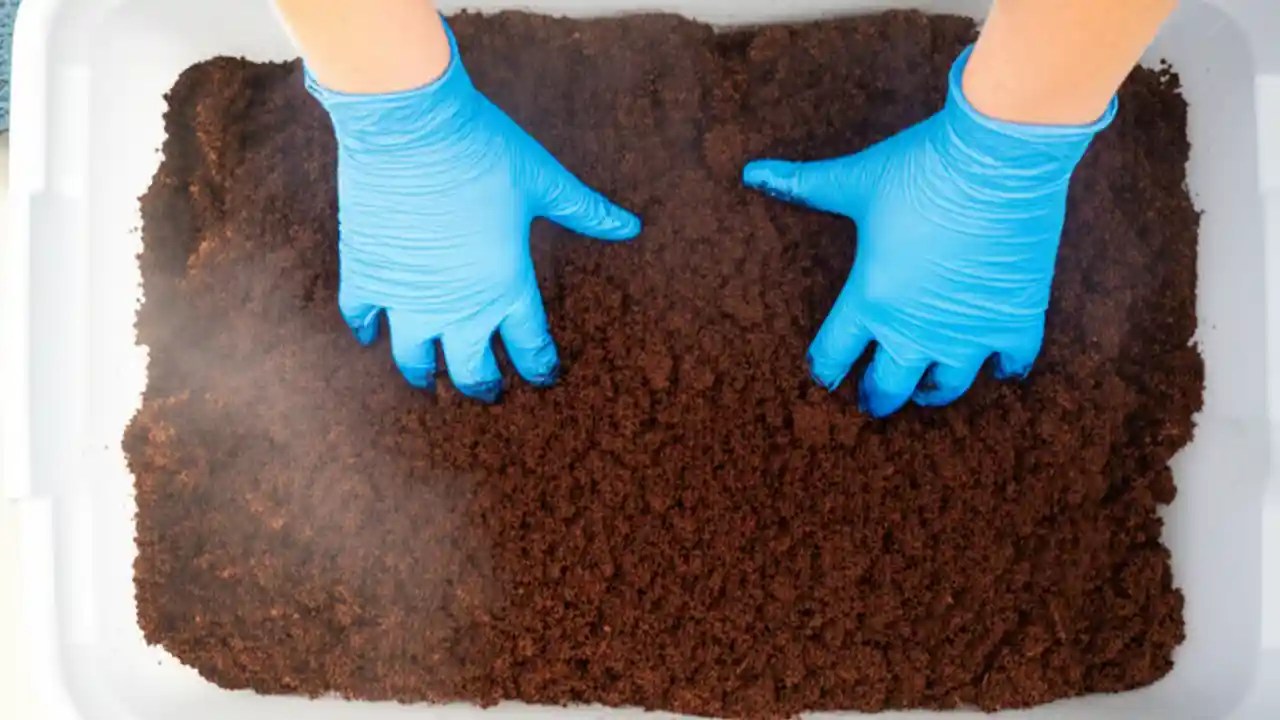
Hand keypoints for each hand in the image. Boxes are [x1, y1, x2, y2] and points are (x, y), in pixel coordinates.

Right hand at [306, 20, 639, 401]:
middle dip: (483, 385)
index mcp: (506, 287)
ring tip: (430, 383)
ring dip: (424, 373)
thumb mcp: (544, 182)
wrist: (410, 127)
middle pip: (471, 368)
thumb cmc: (483, 150)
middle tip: (489, 393)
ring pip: (413, 357)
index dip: (539, 366)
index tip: (544, 377)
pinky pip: (361, 316)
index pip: (530, 346)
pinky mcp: (366, 274)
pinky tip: (368, 337)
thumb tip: (631, 227)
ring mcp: (407, 296)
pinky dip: (365, 330)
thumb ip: (586, 212)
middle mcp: (457, 305)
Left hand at [743, 46, 1114, 417]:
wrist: (998, 158)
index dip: (825, 367)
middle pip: (886, 388)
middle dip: (877, 395)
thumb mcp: (856, 180)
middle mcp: (915, 329)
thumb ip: (803, 185)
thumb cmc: (923, 167)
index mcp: (869, 300)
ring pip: (945, 388)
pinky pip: (1010, 365)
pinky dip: (1004, 369)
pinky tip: (1000, 367)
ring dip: (932, 392)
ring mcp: (967, 332)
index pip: (833, 355)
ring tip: (926, 389)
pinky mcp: (1015, 322)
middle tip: (874, 398)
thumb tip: (751, 172)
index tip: (826, 373)